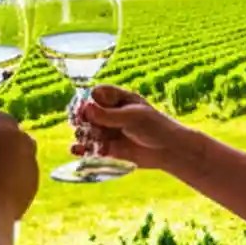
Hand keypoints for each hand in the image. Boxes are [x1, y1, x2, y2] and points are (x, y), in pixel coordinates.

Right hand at [74, 85, 201, 172]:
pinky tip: (77, 150)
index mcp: (116, 98)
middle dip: (81, 119)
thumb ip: (109, 115)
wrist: (168, 150)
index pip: (94, 95)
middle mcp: (108, 113)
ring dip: (83, 134)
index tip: (82, 109)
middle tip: (81, 123)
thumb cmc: (154, 126)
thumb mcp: (132, 117)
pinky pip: (88, 147)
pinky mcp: (106, 148)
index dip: (85, 100)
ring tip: (91, 139)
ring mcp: (106, 130)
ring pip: (85, 130)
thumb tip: (86, 108)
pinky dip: (81, 149)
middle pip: (85, 112)